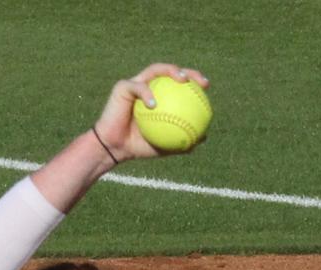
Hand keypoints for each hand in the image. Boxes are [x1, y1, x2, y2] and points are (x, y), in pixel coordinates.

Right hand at [93, 63, 209, 161]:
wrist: (114, 148)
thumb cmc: (138, 146)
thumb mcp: (164, 147)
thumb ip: (182, 142)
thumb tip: (203, 138)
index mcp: (160, 96)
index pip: (178, 84)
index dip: (194, 80)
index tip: (206, 87)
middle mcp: (149, 85)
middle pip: (170, 71)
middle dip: (186, 71)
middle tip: (197, 81)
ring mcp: (136, 83)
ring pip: (155, 70)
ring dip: (169, 70)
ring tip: (180, 79)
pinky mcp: (123, 86)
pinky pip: (137, 87)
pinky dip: (146, 94)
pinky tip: (154, 104)